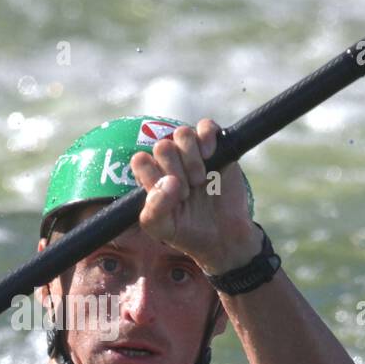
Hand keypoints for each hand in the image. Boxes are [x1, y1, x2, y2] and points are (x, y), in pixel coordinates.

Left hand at [129, 118, 259, 274]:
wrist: (223, 237)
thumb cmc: (186, 232)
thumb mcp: (162, 230)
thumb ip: (153, 211)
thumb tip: (168, 182)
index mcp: (151, 177)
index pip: (141, 160)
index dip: (154, 176)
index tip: (170, 196)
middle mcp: (169, 162)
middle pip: (162, 146)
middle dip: (175, 171)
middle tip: (187, 193)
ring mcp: (192, 153)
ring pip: (182, 134)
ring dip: (191, 158)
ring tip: (199, 180)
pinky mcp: (216, 148)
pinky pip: (207, 126)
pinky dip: (207, 137)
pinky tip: (211, 155)